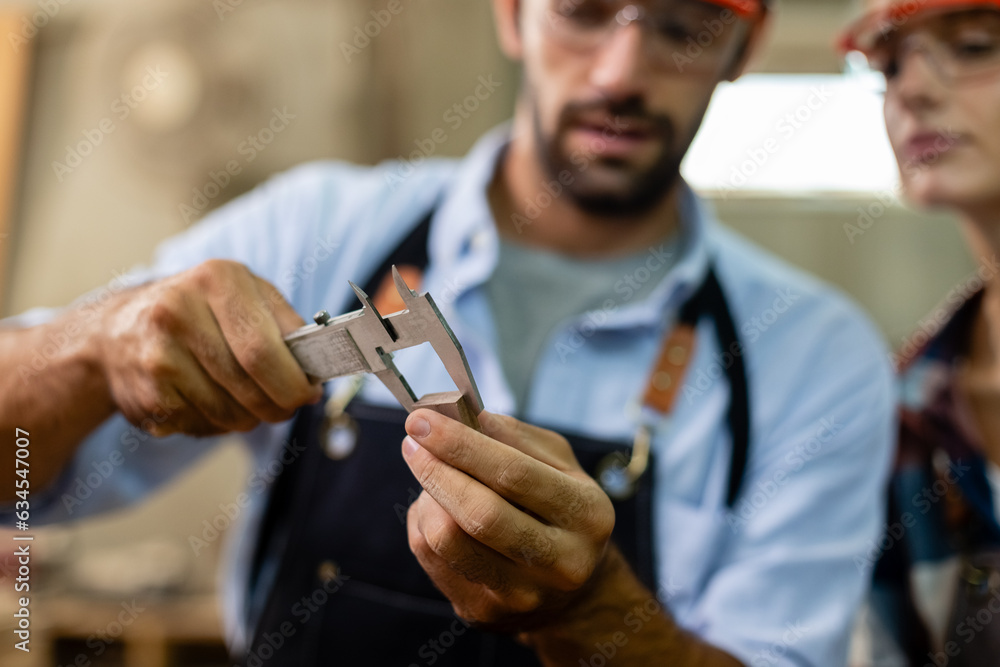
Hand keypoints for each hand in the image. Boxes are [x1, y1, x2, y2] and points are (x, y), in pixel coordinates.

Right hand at [96, 259, 321, 436]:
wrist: (117, 330)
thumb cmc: (200, 310)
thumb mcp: (244, 294)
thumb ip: (286, 324)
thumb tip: (315, 372)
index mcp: (216, 279)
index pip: (263, 349)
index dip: (293, 381)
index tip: (309, 393)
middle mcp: (178, 312)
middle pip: (250, 386)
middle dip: (279, 405)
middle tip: (288, 406)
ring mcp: (157, 356)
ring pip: (231, 414)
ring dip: (250, 417)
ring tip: (245, 399)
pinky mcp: (146, 397)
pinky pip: (205, 427)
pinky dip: (219, 425)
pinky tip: (210, 401)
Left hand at [401, 409, 614, 629]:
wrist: (573, 594)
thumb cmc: (560, 511)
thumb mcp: (560, 465)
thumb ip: (517, 437)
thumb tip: (463, 417)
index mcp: (586, 514)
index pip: (515, 474)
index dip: (462, 444)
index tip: (423, 420)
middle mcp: (560, 562)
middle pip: (480, 513)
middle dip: (436, 469)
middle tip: (412, 440)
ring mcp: (521, 595)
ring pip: (447, 539)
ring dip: (427, 496)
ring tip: (432, 474)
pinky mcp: (484, 613)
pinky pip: (431, 559)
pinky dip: (423, 522)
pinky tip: (435, 507)